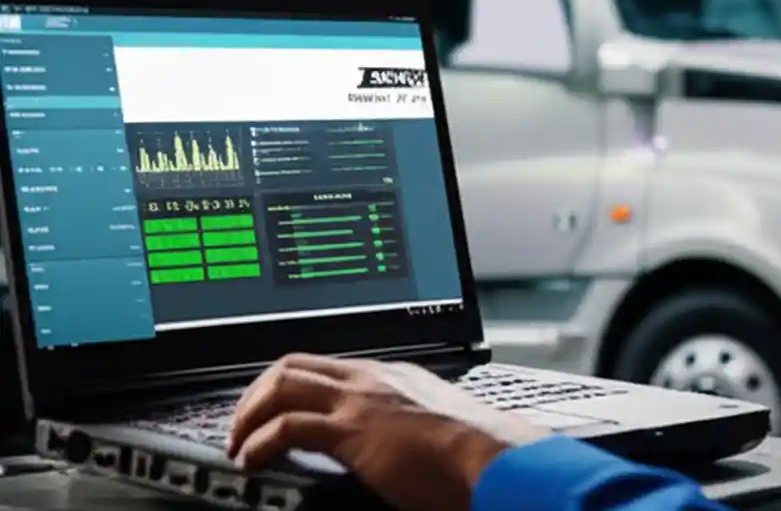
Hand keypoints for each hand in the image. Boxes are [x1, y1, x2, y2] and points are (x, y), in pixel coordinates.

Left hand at [225, 353, 552, 510]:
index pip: (327, 367)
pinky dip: (258, 443)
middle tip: (244, 424)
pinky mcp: (351, 429)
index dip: (290, 385)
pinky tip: (254, 462)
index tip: (274, 409)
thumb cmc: (480, 456)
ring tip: (240, 444)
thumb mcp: (437, 432)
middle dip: (258, 392)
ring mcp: (361, 400)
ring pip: (281, 384)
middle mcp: (373, 378)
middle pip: (294, 364)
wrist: (494, 461)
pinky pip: (284, 427)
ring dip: (249, 414)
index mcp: (394, 376)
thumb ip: (410, 431)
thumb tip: (398, 456)